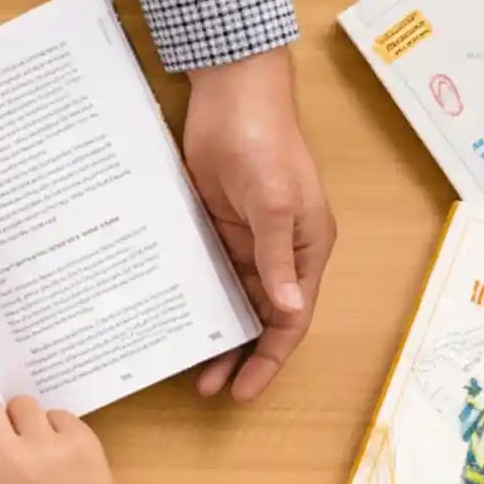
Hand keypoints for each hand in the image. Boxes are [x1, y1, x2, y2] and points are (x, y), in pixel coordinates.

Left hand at [184, 48, 336, 401]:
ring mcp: (245, 241)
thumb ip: (276, 257)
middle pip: (261, 318)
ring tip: (190, 370)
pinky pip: (208, 275)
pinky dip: (197, 300)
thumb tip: (286, 310)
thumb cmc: (264, 141)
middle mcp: (278, 253)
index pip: (291, 319)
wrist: (230, 94)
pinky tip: (177, 321)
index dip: (270, 358)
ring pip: (232, 301)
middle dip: (239, 355)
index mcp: (306, 251)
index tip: (244, 390)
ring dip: (216, 333)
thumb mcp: (273, 202)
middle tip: (208, 389)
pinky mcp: (215, 228)